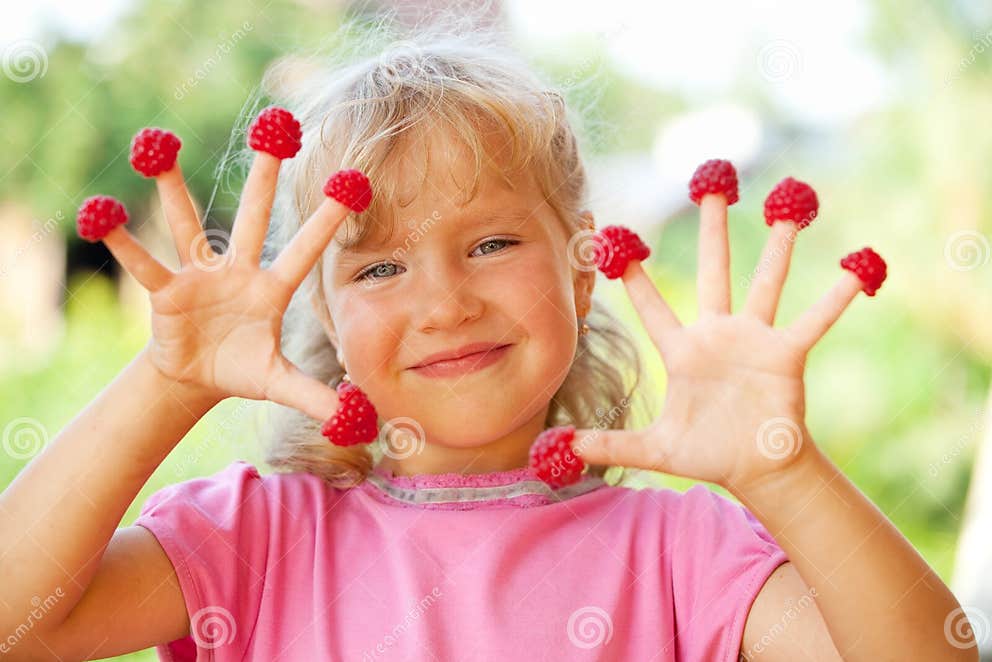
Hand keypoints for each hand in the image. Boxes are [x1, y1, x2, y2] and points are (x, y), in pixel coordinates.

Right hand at [102, 155, 350, 420]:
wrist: (197, 377)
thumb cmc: (242, 370)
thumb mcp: (279, 383)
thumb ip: (314, 395)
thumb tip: (352, 415)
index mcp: (272, 290)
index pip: (305, 249)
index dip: (326, 218)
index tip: (351, 181)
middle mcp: (238, 271)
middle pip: (253, 215)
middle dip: (264, 174)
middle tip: (275, 125)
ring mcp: (200, 276)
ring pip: (187, 224)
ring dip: (172, 188)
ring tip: (157, 145)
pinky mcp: (165, 292)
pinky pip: (144, 264)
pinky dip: (122, 243)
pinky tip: (101, 214)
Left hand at [573, 195, 866, 492]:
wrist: (755, 469)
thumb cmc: (707, 453)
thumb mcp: (654, 450)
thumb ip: (611, 444)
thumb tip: (563, 448)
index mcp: (683, 350)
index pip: (651, 306)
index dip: (632, 276)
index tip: (616, 241)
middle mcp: (718, 333)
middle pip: (712, 270)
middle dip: (711, 228)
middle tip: (709, 183)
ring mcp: (755, 339)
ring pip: (766, 281)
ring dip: (779, 245)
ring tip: (787, 203)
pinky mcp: (787, 354)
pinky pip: (816, 319)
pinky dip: (838, 295)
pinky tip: (858, 267)